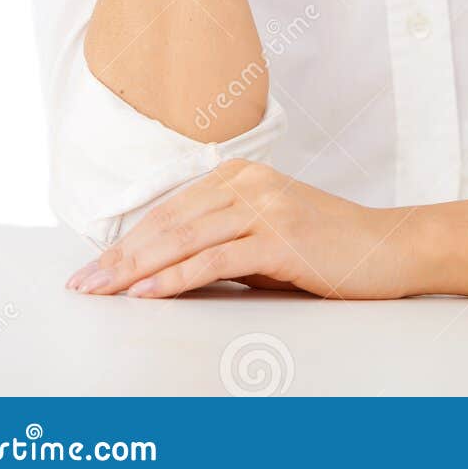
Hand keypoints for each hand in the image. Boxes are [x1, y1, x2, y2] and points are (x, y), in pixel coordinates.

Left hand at [66, 161, 427, 299]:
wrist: (386, 248)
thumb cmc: (324, 247)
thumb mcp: (264, 235)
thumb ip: (219, 239)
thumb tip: (161, 267)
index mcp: (239, 174)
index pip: (169, 210)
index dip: (126, 241)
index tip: (92, 268)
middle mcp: (247, 182)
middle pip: (168, 223)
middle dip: (118, 257)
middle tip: (81, 284)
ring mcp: (264, 206)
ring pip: (183, 238)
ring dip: (135, 269)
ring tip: (100, 291)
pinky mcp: (279, 237)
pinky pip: (214, 259)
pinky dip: (174, 278)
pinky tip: (146, 294)